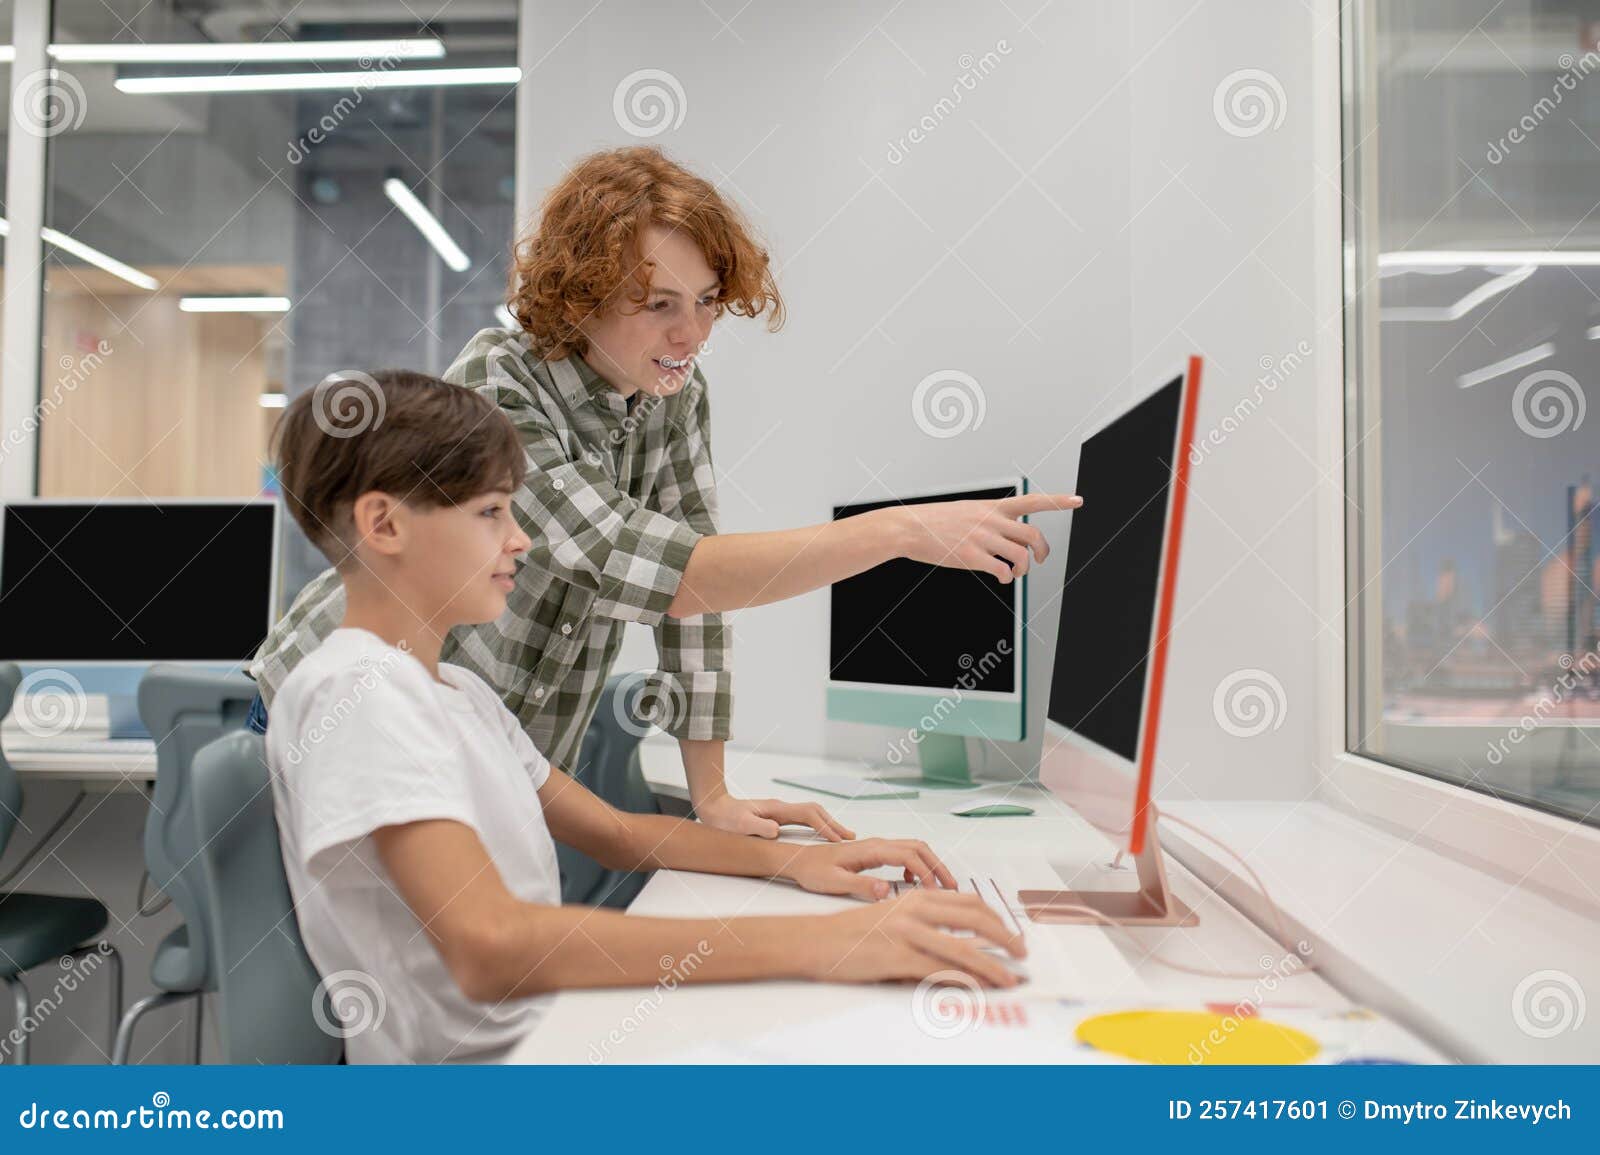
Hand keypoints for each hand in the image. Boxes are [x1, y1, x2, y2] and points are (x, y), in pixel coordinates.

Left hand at [694, 793, 853, 840]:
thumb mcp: (740, 824)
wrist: (714, 808)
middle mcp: (782, 808)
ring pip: (813, 814)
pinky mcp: (778, 816)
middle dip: (834, 824)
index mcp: (777, 809)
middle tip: (852, 838)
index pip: (809, 816)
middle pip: (816, 812)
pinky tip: (822, 834)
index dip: (825, 827)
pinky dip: (819, 825)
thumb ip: (758, 826)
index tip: (839, 840)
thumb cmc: (725, 818)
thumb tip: (776, 831)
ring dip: (829, 824)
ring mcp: (781, 811)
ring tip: (843, 837)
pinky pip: (805, 819)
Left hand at [782, 837, 956, 899]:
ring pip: (912, 848)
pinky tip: (910, 882)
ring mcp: (876, 847)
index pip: (909, 857)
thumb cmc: (813, 871)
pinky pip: (902, 853)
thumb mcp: (835, 882)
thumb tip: (887, 890)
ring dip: (930, 864)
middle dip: (938, 866)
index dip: (927, 874)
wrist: (798, 860)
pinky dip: (916, 865)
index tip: (936, 893)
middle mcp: (876, 844)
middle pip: (918, 848)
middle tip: (951, 887)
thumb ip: (862, 886)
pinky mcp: (873, 853)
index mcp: (871, 850)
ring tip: (940, 886)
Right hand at [804, 889, 1026, 988]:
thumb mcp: (892, 916)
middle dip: (1004, 938)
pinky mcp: (897, 957)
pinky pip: (940, 970)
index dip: (995, 919)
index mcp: (916, 897)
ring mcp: (907, 933)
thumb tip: (955, 940)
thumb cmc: (852, 932)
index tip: (1011, 933)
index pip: (968, 903)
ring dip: (992, 966)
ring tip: (1009, 978)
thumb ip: (923, 922)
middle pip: (974, 920)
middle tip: (1022, 952)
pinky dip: (964, 980)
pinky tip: (977, 987)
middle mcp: (915, 910)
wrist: (816, 941)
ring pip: (962, 948)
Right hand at [886, 492, 1081, 582]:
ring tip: (1016, 572)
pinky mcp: (972, 557)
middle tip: (1041, 559)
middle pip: (1033, 535)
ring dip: (1024, 568)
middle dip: (1043, 550)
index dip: (1058, 501)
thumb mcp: (968, 509)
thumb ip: (991, 518)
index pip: (1033, 501)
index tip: (1078, 500)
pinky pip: (1001, 570)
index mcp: (993, 507)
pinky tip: (1001, 577)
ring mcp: (982, 539)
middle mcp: (991, 520)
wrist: (910, 527)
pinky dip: (1006, 577)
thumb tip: (1007, 533)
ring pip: (1021, 556)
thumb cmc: (936, 520)